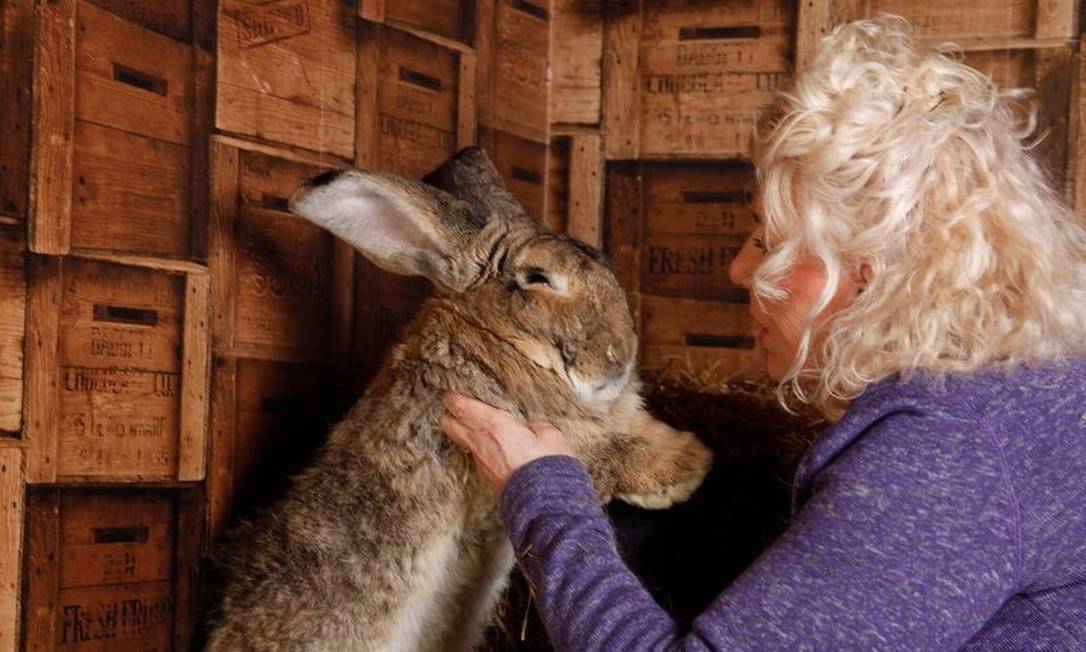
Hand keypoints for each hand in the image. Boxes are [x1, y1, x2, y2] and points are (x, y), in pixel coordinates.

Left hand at [440, 392, 572, 492]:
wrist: (545, 502)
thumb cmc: (548, 466)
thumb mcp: (551, 436)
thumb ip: (537, 425)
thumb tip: (531, 426)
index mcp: (495, 426)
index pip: (462, 407)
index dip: (453, 398)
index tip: (451, 392)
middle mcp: (481, 443)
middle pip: (449, 424)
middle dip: (450, 414)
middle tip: (457, 407)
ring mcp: (480, 462)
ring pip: (461, 441)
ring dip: (464, 432)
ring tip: (475, 426)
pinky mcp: (485, 477)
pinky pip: (475, 456)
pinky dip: (479, 449)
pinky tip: (492, 448)